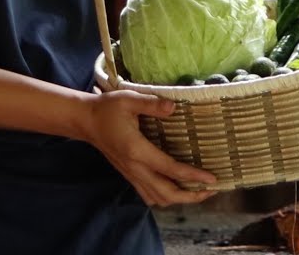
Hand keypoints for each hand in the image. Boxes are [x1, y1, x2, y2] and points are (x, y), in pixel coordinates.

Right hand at [80, 90, 218, 206]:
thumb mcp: (128, 99)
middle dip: (191, 196)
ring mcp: (131, 174)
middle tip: (211, 189)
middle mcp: (134, 168)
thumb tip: (173, 107)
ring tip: (199, 191)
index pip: (170, 169)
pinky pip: (148, 194)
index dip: (193, 176)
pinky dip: (165, 197)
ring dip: (179, 198)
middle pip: (166, 193)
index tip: (212, 179)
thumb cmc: (107, 108)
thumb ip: (151, 103)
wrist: (86, 121)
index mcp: (136, 150)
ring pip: (158, 198)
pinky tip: (177, 188)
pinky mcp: (129, 174)